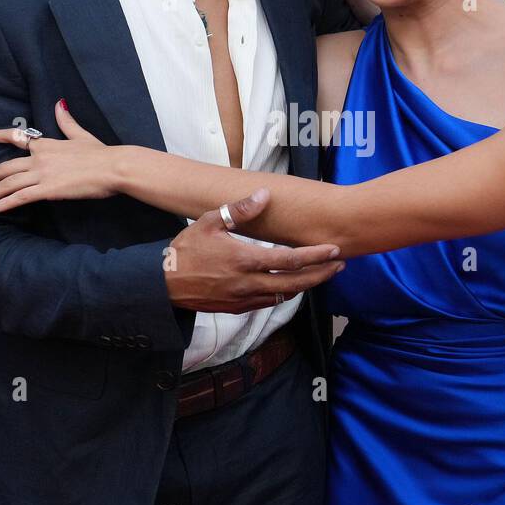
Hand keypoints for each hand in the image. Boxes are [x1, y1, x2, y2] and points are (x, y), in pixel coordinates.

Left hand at [0, 99, 115, 211]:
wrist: (114, 167)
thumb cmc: (102, 153)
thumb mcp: (81, 135)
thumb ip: (66, 121)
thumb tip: (59, 103)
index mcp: (46, 144)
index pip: (17, 137)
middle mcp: (39, 158)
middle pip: (4, 167)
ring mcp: (42, 174)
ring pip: (7, 184)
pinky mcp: (48, 189)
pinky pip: (19, 197)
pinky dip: (3, 204)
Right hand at [166, 189, 344, 313]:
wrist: (164, 285)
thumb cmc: (186, 250)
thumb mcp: (210, 222)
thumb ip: (240, 210)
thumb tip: (265, 195)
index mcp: (245, 259)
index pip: (290, 260)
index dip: (316, 256)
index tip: (334, 250)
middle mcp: (249, 283)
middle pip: (296, 282)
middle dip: (321, 274)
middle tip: (339, 265)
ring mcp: (244, 299)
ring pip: (285, 294)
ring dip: (307, 285)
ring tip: (323, 274)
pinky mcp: (238, 308)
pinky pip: (269, 302)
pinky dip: (286, 293)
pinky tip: (294, 285)